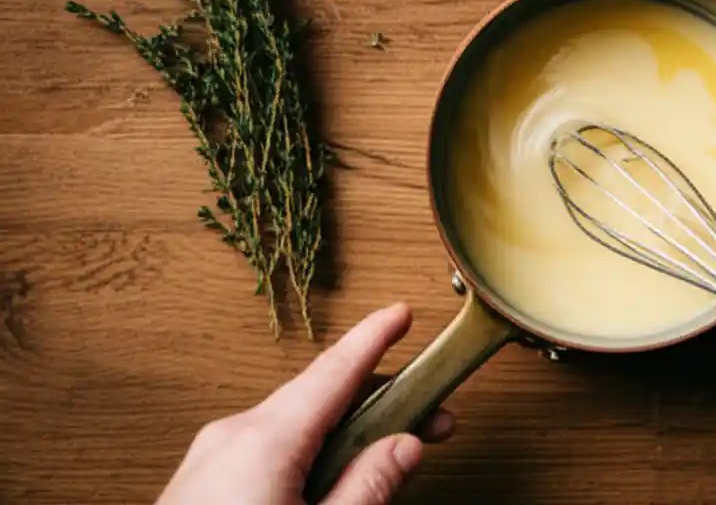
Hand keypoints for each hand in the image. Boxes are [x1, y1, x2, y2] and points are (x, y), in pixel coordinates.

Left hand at [158, 304, 452, 504]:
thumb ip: (367, 488)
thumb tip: (403, 446)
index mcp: (265, 443)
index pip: (334, 372)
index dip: (374, 338)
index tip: (401, 313)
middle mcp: (232, 437)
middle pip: (319, 398)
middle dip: (379, 402)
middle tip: (432, 416)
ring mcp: (208, 458)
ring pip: (292, 425)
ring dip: (345, 432)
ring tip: (386, 458)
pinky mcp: (198, 481)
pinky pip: (264, 448)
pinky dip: (307, 450)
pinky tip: (331, 478)